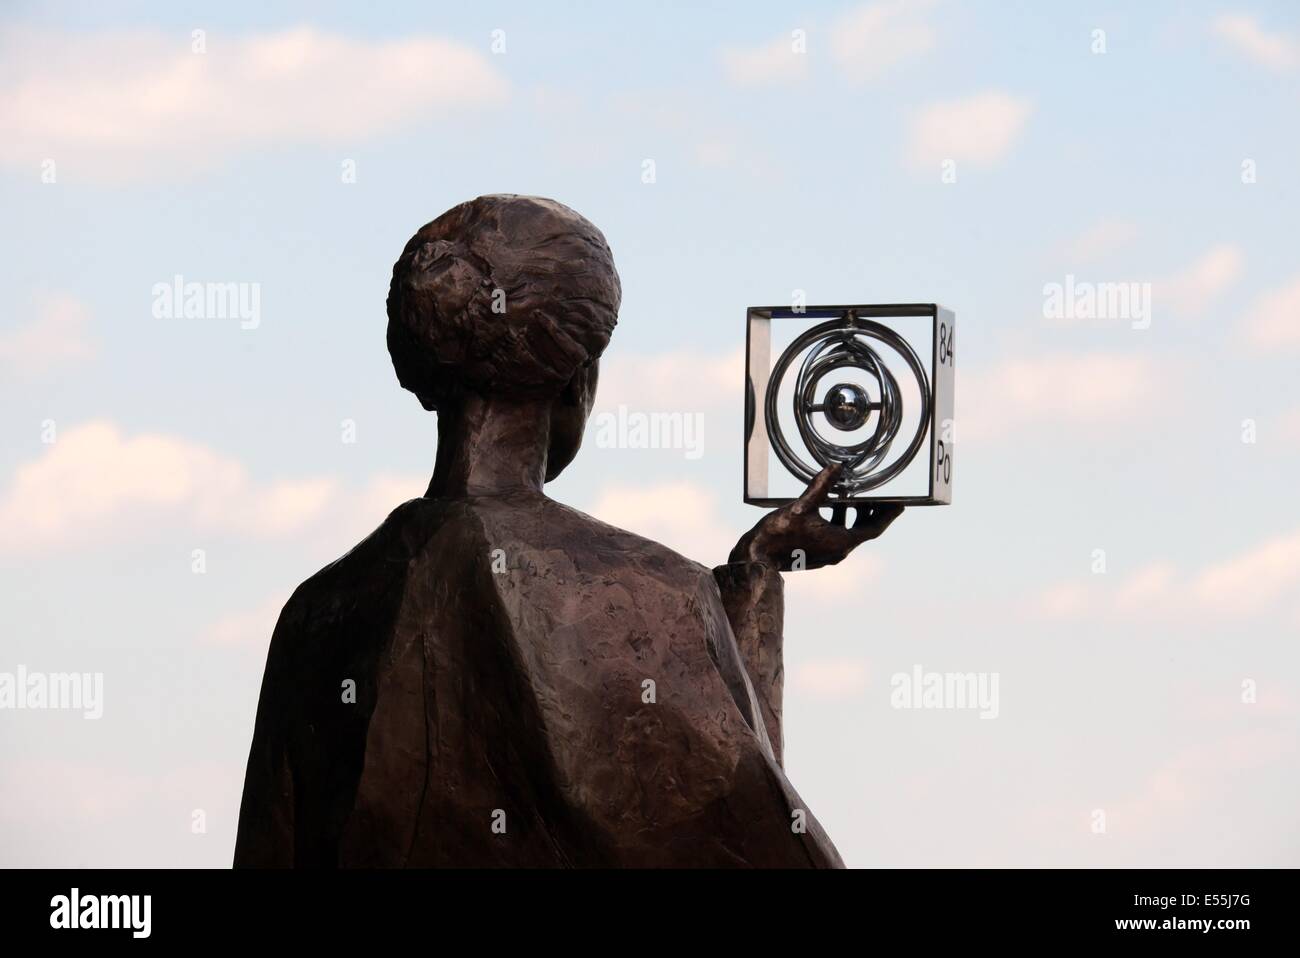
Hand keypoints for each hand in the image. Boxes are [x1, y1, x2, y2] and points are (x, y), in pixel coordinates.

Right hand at [729, 463, 903, 570]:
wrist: (758, 557)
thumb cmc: (779, 533)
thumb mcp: (802, 505)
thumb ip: (822, 486)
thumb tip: (836, 467)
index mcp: (841, 542)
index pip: (875, 528)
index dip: (889, 514)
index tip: (900, 503)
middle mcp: (838, 551)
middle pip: (865, 531)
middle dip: (873, 512)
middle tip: (879, 495)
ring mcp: (828, 555)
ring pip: (850, 533)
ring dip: (855, 516)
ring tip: (853, 497)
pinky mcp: (818, 554)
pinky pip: (838, 536)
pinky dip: (841, 521)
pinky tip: (831, 506)